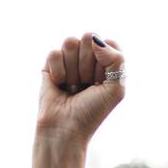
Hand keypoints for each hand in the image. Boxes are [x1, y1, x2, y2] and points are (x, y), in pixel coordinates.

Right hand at [35, 33, 124, 153]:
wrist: (66, 129)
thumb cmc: (92, 112)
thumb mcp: (116, 89)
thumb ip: (117, 59)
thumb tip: (95, 39)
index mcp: (107, 64)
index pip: (109, 42)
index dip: (105, 61)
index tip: (102, 82)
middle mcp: (88, 59)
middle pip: (88, 37)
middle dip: (88, 64)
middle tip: (86, 85)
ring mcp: (69, 61)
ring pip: (70, 42)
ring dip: (73, 70)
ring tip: (73, 87)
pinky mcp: (50, 65)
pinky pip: (54, 53)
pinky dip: (58, 72)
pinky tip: (60, 85)